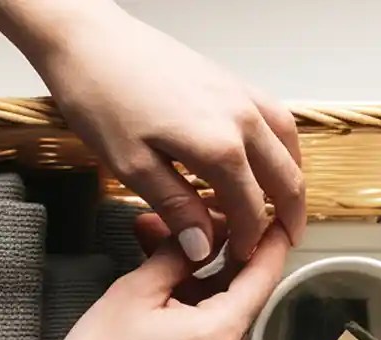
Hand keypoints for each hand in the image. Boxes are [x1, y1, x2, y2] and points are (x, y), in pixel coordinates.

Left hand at [0, 0, 305, 262]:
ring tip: (284, 207)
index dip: (247, 240)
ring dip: (291, 179)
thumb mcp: (131, 165)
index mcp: (219, 147)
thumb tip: (203, 248)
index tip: (236, 259)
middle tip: (281, 245)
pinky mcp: (231, 80)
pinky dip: (282, 146)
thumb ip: (175, 207)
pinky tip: (269, 158)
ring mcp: (241, 94)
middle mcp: (242, 118)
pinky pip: (275, 118)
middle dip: (287, 216)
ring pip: (287, 145)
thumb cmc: (101, 98)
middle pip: (284, 177)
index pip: (251, 208)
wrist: (89, 39)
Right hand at [15, 219, 291, 339]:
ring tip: (157, 237)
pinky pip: (208, 327)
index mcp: (223, 334)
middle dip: (216, 246)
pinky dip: (191, 299)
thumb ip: (177, 254)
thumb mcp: (136, 292)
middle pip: (243, 287)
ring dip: (197, 271)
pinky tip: (163, 274)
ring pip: (222, 305)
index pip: (264, 273)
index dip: (269, 235)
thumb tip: (200, 228)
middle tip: (190, 210)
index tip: (272, 206)